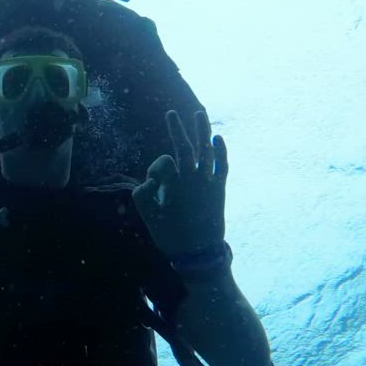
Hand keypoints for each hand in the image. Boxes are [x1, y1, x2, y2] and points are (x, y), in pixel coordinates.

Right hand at [132, 110, 227, 257]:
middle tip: (172, 113)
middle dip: (177, 128)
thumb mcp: (149, 216)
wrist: (199, 252)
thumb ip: (143, 194)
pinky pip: (222, 165)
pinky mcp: (220, 188)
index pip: (163, 162)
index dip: (156, 170)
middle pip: (185, 146)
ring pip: (206, 149)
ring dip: (202, 130)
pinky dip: (221, 151)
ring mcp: (208, 182)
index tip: (154, 186)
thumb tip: (149, 180)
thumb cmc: (170, 235)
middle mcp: (192, 178)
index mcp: (173, 185)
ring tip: (200, 113)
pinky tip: (218, 138)